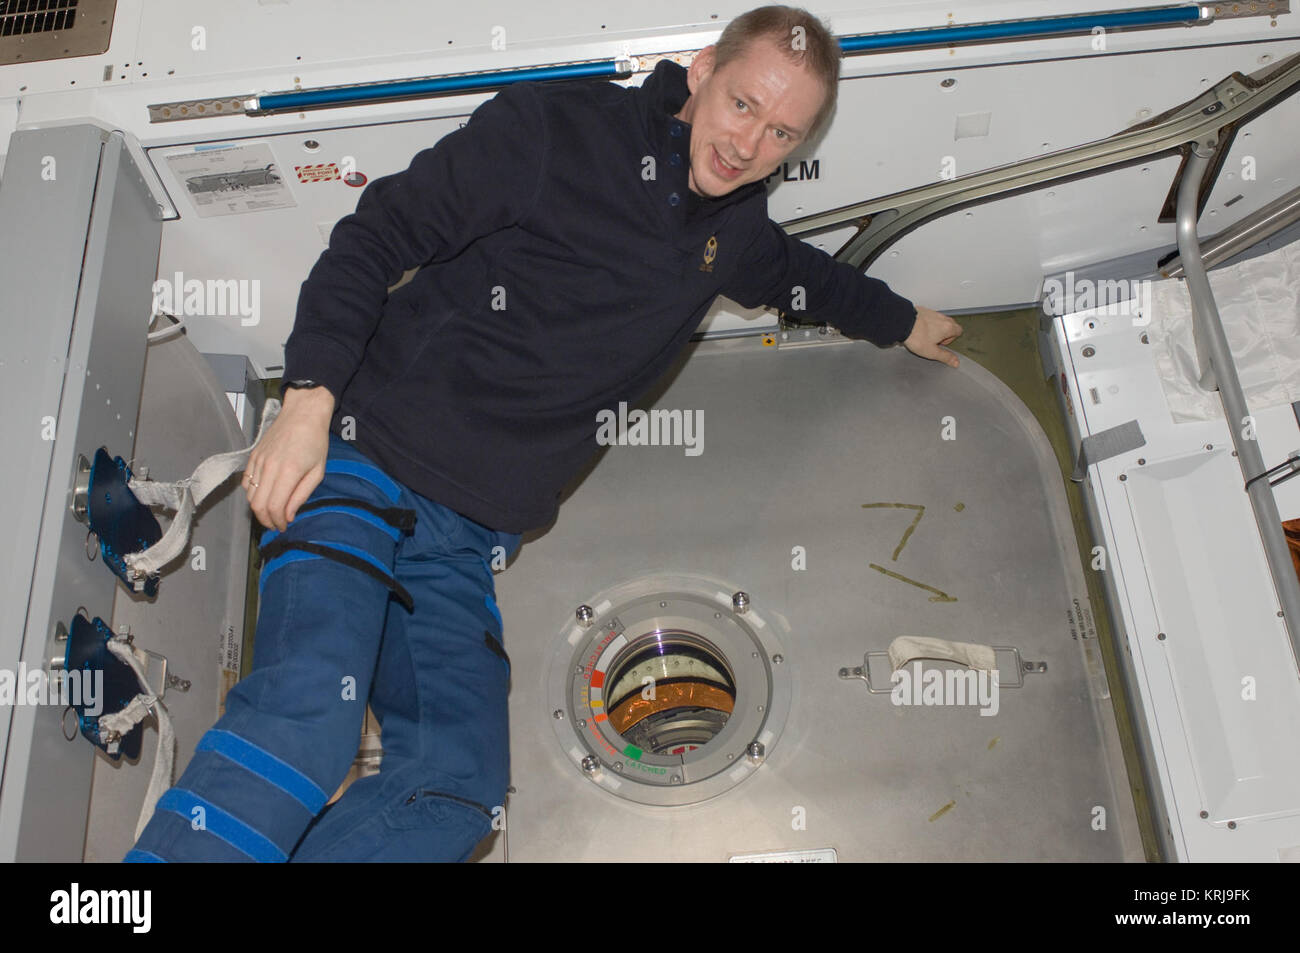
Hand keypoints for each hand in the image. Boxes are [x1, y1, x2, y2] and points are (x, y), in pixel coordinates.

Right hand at [243, 387, 334, 531]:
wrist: (302, 413)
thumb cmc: (315, 441)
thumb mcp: (317, 471)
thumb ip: (301, 495)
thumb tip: (288, 515)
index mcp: (288, 472)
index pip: (274, 507)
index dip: (277, 522)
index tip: (284, 526)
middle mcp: (269, 467)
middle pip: (257, 505)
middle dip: (266, 520)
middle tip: (276, 524)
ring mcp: (258, 461)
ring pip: (249, 495)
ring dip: (258, 508)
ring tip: (271, 512)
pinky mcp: (253, 456)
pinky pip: (246, 482)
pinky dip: (252, 493)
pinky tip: (264, 495)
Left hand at [902, 305, 962, 367]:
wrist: (902, 323)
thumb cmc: (916, 337)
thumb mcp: (932, 352)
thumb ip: (945, 357)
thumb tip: (956, 362)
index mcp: (948, 327)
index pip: (959, 331)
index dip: (951, 339)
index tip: (941, 344)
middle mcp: (942, 318)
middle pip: (950, 325)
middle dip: (944, 334)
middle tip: (933, 341)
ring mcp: (933, 312)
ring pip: (940, 321)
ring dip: (935, 328)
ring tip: (924, 336)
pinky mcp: (924, 310)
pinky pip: (930, 317)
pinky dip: (927, 323)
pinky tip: (918, 330)